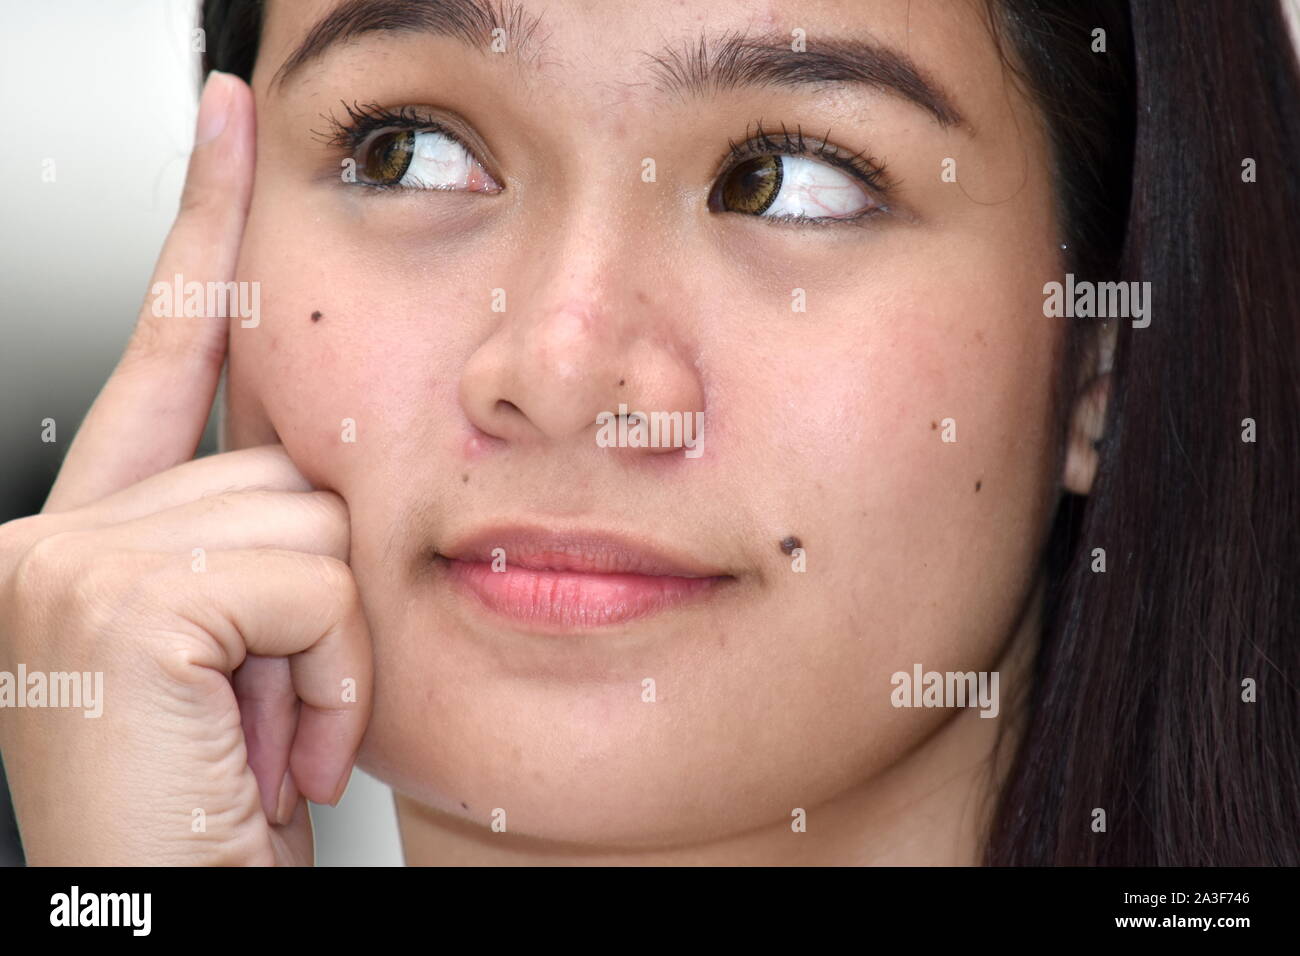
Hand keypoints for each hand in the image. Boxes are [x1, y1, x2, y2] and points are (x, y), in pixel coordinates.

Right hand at [0, 72, 371, 865]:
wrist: (175, 912)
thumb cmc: (219, 804)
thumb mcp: (250, 649)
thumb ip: (268, 540)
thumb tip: (322, 474)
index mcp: (98, 528)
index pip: (169, 343)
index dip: (203, 225)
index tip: (231, 119)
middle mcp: (54, 527)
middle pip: (288, 460)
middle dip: (323, 592)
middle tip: (273, 705)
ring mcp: (65, 553)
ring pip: (315, 520)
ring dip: (332, 648)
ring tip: (270, 734)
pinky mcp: (109, 592)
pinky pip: (314, 581)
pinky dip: (330, 675)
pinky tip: (271, 746)